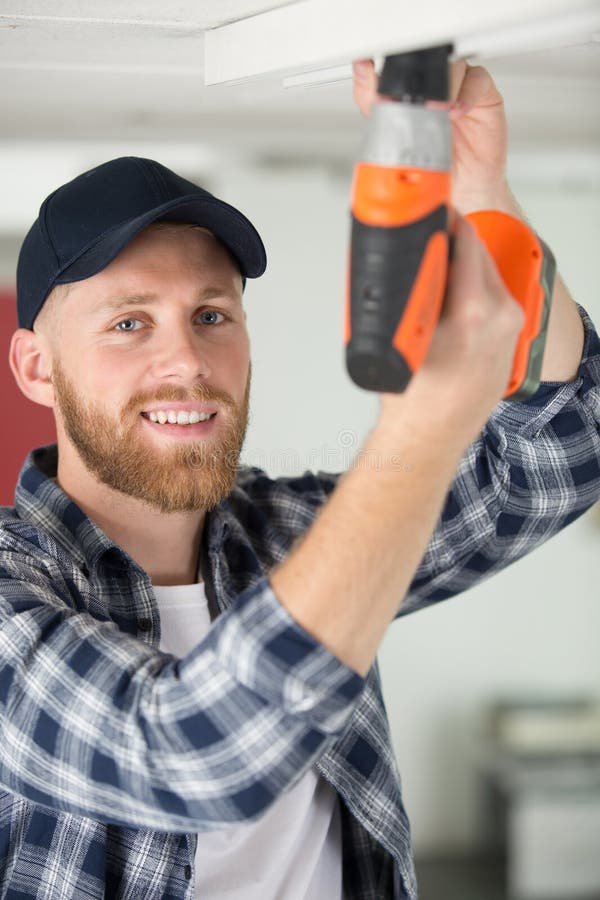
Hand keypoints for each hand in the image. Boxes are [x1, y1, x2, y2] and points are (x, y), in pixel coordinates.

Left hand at [352, 58, 509, 211]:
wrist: (464, 186)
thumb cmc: (434, 163)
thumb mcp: (395, 140)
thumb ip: (375, 106)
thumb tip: (360, 73)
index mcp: (408, 88)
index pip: (394, 64)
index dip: (382, 64)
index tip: (368, 65)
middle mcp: (433, 83)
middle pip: (424, 60)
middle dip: (414, 78)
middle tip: (407, 100)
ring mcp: (459, 85)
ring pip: (452, 64)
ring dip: (443, 85)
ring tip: (435, 110)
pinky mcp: (483, 93)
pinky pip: (477, 80)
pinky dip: (466, 94)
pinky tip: (456, 112)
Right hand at [378, 214, 524, 445]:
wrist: (431, 435)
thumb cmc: (412, 398)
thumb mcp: (399, 333)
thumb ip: (406, 285)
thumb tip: (402, 248)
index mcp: (472, 313)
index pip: (463, 237)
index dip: (440, 218)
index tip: (424, 208)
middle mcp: (499, 316)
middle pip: (476, 248)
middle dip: (447, 240)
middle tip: (419, 239)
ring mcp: (510, 325)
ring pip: (483, 268)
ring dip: (458, 263)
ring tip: (428, 275)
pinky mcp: (512, 331)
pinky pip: (490, 290)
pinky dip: (468, 285)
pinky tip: (445, 300)